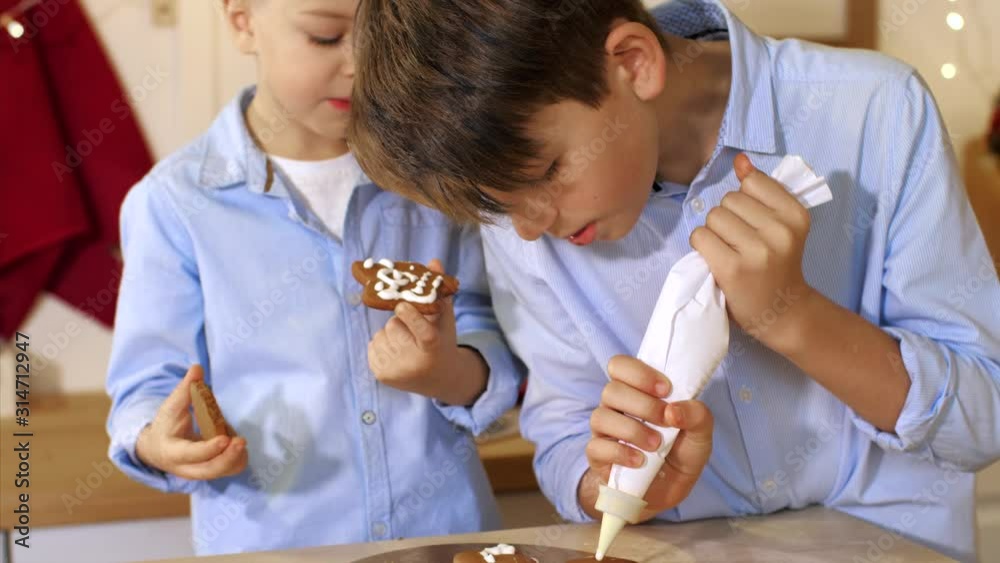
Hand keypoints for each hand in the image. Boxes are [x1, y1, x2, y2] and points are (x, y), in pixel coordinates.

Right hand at [135, 365, 247, 479]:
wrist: (158, 448)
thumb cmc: (166, 425)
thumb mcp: (171, 406)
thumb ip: (186, 389)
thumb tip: (198, 368)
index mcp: (172, 452)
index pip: (191, 454)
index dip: (208, 448)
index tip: (225, 438)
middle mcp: (186, 468)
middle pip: (209, 470)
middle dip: (227, 458)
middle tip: (241, 441)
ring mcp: (200, 472)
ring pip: (223, 472)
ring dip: (235, 456)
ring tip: (239, 439)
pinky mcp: (212, 471)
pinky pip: (230, 469)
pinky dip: (237, 457)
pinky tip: (237, 443)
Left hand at [368, 259, 486, 405]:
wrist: (440, 379)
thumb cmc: (443, 342)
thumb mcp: (445, 319)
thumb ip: (438, 290)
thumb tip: (433, 261)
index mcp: (434, 349)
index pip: (423, 332)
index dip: (411, 317)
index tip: (401, 305)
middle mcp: (414, 363)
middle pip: (395, 326)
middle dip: (401, 322)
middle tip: (413, 332)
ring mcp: (396, 371)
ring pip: (382, 333)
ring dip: (391, 333)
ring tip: (407, 345)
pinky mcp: (382, 375)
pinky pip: (372, 344)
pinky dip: (382, 343)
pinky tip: (397, 352)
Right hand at [580, 356, 713, 520]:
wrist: (669, 490)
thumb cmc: (681, 452)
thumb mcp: (701, 433)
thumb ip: (697, 415)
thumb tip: (673, 410)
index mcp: (636, 391)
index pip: (620, 365)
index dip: (639, 373)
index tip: (666, 389)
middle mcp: (616, 406)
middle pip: (612, 390)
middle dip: (643, 405)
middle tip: (666, 421)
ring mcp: (605, 431)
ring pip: (601, 416)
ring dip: (632, 430)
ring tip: (656, 445)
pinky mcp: (598, 456)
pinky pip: (597, 447)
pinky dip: (621, 453)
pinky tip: (640, 461)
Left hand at [691, 153, 818, 352]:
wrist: (783, 312)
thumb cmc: (777, 265)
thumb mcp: (780, 225)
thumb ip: (761, 191)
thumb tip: (740, 161)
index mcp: (796, 215)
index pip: (752, 182)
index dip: (745, 201)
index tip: (753, 223)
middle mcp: (780, 231)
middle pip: (729, 199)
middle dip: (727, 217)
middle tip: (739, 242)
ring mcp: (757, 251)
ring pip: (713, 216)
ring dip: (713, 232)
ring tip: (729, 251)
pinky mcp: (732, 268)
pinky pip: (701, 237)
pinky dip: (702, 246)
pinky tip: (716, 259)